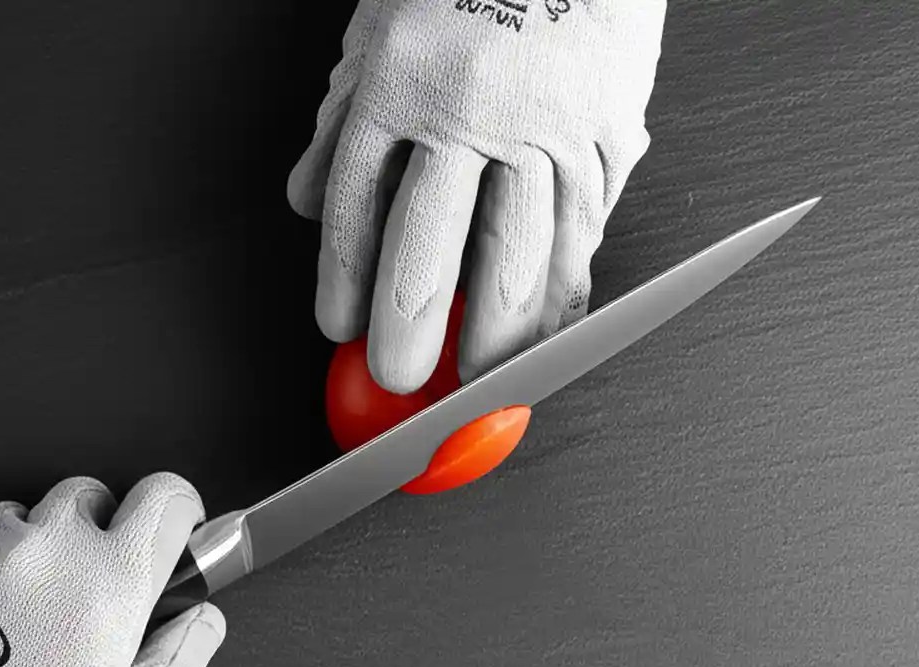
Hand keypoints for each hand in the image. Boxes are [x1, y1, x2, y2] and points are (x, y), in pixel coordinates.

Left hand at [0, 473, 223, 666]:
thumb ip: (178, 662)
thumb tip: (201, 621)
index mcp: (105, 587)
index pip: (165, 498)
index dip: (169, 515)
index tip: (159, 532)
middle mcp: (37, 552)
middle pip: (83, 497)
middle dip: (87, 535)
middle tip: (69, 602)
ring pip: (6, 520)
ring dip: (12, 558)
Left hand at [289, 0, 665, 392]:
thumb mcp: (381, 34)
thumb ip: (342, 123)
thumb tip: (311, 204)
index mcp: (400, 82)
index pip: (359, 208)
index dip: (345, 282)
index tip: (340, 330)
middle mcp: (470, 110)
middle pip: (431, 245)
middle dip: (411, 330)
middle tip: (403, 378)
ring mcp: (545, 125)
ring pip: (518, 254)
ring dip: (498, 332)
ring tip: (483, 380)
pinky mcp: (608, 132)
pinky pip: (584, 230)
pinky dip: (565, 290)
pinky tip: (550, 326)